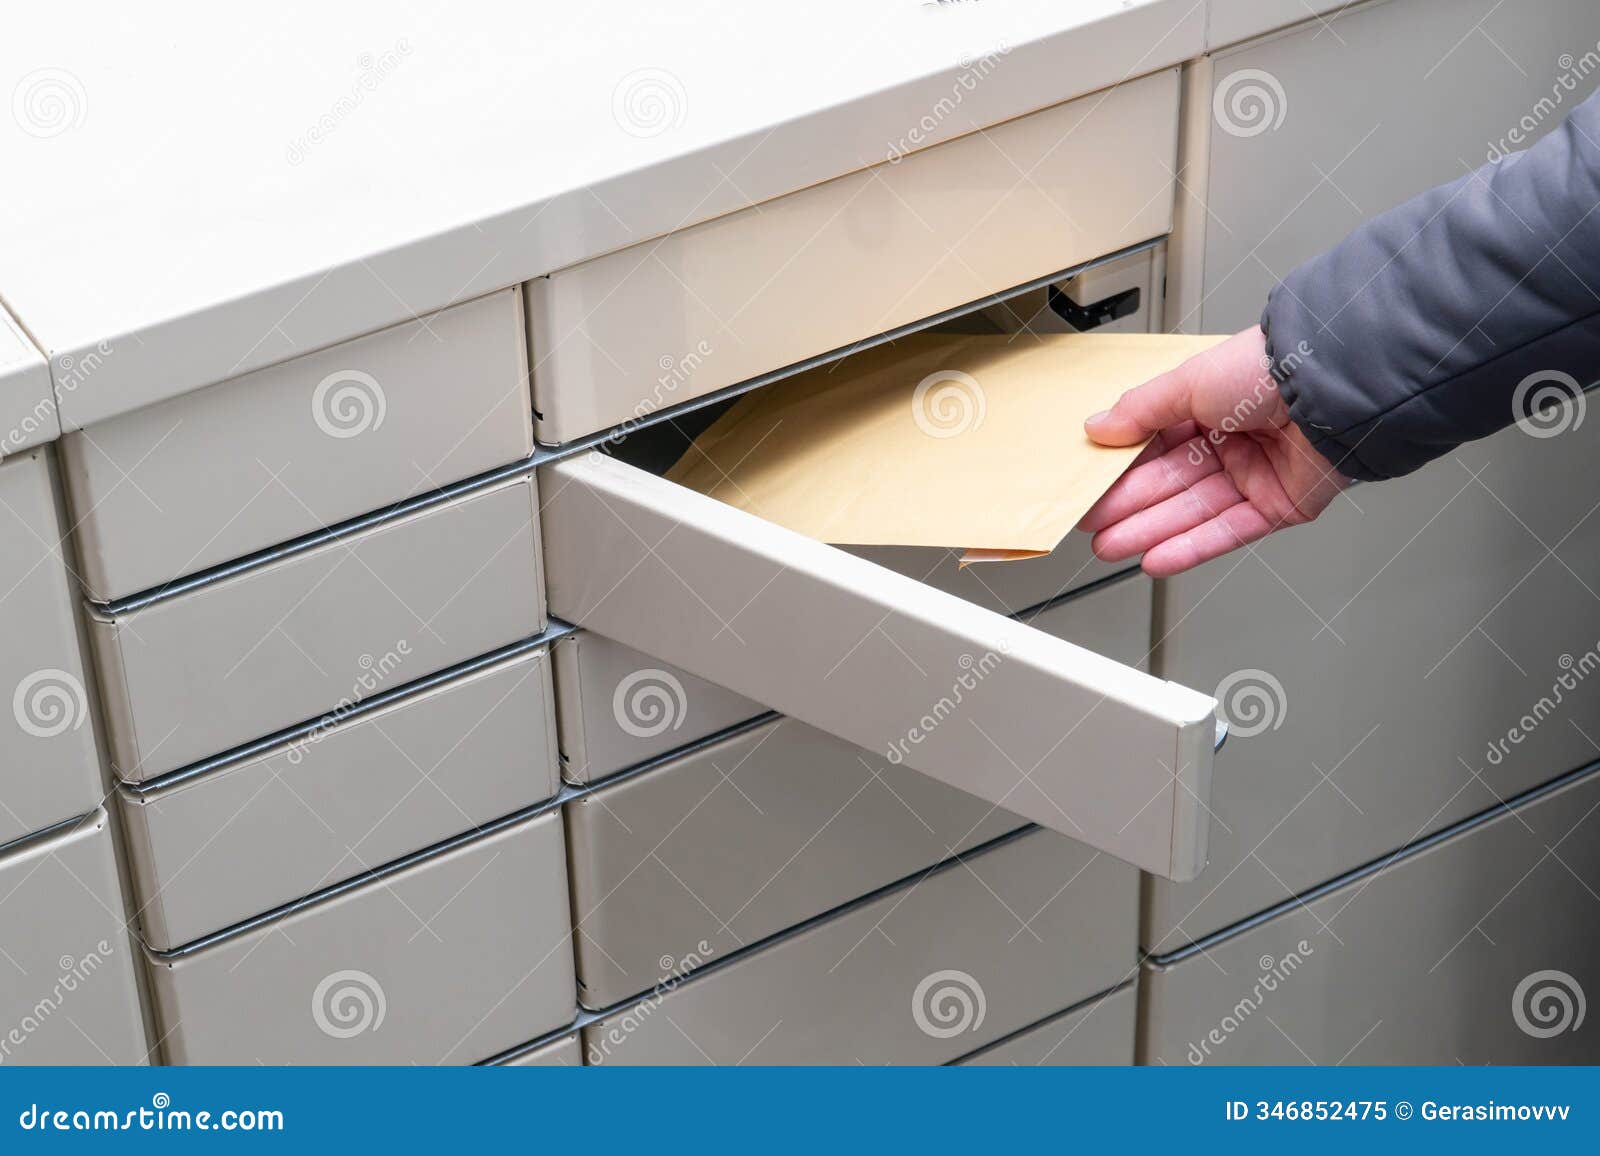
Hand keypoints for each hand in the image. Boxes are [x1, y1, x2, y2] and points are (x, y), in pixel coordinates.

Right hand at [1078, 326, 1348, 576]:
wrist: (1332, 388)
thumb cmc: (1270, 369)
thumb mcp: (1188, 382)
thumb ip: (1139, 411)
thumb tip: (1098, 427)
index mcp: (1211, 405)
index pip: (1156, 446)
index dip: (1122, 469)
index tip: (1091, 488)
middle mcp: (1233, 440)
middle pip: (1171, 483)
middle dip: (1129, 508)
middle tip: (1092, 525)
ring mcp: (1256, 475)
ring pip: (1192, 511)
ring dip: (1149, 531)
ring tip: (1111, 547)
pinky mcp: (1278, 507)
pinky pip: (1227, 532)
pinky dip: (1190, 547)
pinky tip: (1155, 558)